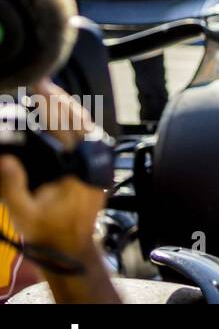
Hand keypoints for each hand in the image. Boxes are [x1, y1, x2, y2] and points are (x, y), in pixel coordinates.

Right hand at [0, 81, 106, 260]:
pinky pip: (88, 133)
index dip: (49, 103)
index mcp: (77, 167)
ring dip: (67, 106)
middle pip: (79, 118)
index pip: (64, 125)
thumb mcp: (24, 212)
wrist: (73, 246)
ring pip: (86, 123)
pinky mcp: (98, 162)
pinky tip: (61, 113)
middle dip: (59, 98)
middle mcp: (93, 159)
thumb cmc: (49, 230)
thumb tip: (5, 159)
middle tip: (40, 82)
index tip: (37, 86)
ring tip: (47, 92)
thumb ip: (13, 186)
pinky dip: (74, 119)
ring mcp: (99, 159)